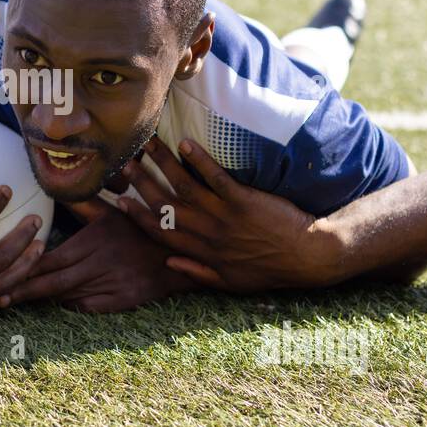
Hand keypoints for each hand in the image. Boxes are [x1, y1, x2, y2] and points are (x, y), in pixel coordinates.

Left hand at [3, 198, 191, 312]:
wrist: (182, 251)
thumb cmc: (142, 226)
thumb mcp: (113, 210)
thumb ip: (83, 204)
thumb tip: (57, 189)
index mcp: (94, 238)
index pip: (51, 257)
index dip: (24, 268)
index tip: (0, 274)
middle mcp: (100, 262)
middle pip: (53, 281)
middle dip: (23, 290)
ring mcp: (111, 283)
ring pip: (68, 295)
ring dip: (41, 300)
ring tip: (13, 303)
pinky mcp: (121, 300)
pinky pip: (88, 306)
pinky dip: (69, 306)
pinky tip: (52, 306)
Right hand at [116, 137, 337, 292]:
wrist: (306, 257)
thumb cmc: (270, 270)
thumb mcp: (230, 283)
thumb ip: (196, 272)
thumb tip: (169, 262)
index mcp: (202, 253)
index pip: (161, 232)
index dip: (138, 216)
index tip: (120, 200)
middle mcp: (207, 234)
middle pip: (165, 205)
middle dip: (142, 182)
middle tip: (124, 163)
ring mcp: (224, 216)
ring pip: (185, 187)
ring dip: (164, 163)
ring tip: (148, 144)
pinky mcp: (243, 200)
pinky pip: (216, 177)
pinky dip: (199, 160)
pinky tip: (185, 144)